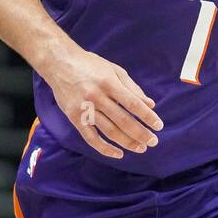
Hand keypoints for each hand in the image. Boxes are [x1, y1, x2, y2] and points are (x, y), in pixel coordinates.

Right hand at [44, 46, 162, 158]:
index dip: (147, 116)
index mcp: (109, 83)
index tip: (159, 126)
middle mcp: (96, 97)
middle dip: (141, 133)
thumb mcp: (114, 70)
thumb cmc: (90, 65)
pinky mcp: (74, 118)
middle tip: (153, 141)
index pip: (133, 104)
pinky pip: (91, 138)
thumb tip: (150, 104)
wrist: (59, 63)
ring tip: (141, 148)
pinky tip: (118, 154)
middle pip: (123, 120)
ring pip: (109, 131)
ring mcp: (84, 108)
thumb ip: (132, 88)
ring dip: (127, 142)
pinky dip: (105, 148)